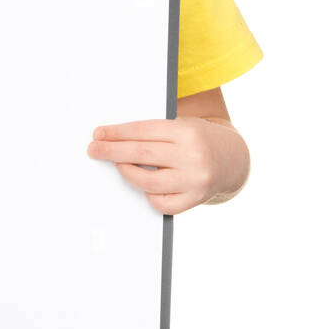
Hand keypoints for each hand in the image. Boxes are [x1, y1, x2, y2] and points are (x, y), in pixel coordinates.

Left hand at [86, 118, 245, 214]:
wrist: (232, 158)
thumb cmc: (199, 139)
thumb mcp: (183, 125)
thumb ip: (155, 133)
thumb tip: (114, 140)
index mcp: (188, 132)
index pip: (144, 131)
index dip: (118, 133)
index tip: (99, 134)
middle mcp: (193, 156)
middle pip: (142, 153)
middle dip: (113, 151)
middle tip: (94, 150)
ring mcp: (194, 181)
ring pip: (147, 181)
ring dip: (126, 172)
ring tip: (118, 165)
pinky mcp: (195, 199)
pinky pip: (161, 202)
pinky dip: (148, 194)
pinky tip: (144, 184)